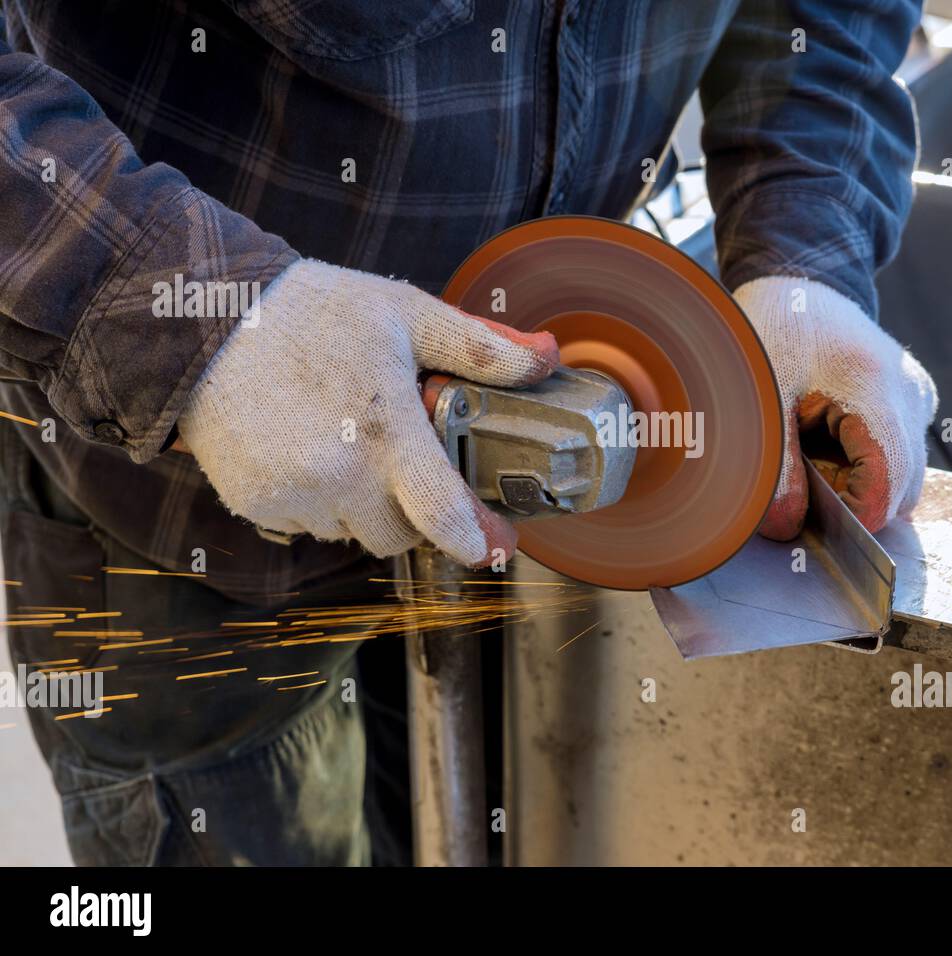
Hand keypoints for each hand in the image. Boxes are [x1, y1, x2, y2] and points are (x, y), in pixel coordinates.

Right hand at [177, 259, 558, 563]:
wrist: (204, 318)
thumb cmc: (311, 312)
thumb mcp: (406, 313)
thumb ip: (481, 345)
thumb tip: (547, 356)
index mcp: (387, 431)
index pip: (441, 515)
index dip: (474, 540)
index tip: (493, 546)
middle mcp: (339, 474)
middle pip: (400, 536)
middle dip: (415, 515)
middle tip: (409, 470)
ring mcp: (293, 494)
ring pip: (351, 533)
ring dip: (363, 508)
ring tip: (352, 446)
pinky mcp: (255, 503)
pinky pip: (306, 525)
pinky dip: (319, 503)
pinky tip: (309, 451)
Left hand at [734, 276, 936, 537]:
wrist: (799, 280)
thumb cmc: (775, 332)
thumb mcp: (762, 400)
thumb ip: (775, 470)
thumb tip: (788, 529)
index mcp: (874, 389)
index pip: (886, 486)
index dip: (849, 515)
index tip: (809, 513)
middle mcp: (909, 395)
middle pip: (903, 488)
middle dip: (853, 500)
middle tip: (802, 476)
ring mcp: (917, 397)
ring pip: (904, 474)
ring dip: (859, 480)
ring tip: (813, 449)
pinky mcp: (914, 399)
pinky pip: (900, 451)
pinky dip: (864, 459)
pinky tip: (828, 434)